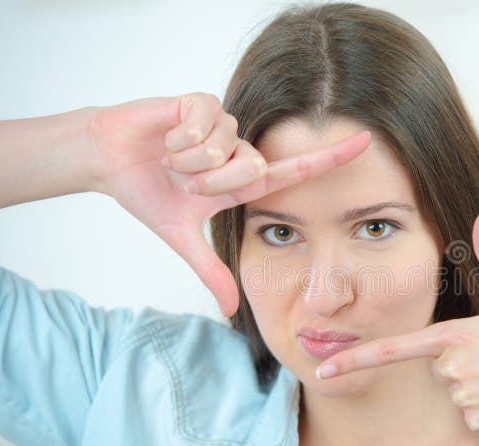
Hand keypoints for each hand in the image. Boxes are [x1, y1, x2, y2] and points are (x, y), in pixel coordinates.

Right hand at [89, 93, 370, 316]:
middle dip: (210, 182)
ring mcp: (224, 126)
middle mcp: (242, 151)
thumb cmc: (149, 192)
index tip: (369, 143)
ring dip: (189, 161)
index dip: (333, 157)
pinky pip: (204, 126)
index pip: (297, 170)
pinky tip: (167, 136)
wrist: (109, 158)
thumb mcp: (181, 236)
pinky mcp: (202, 102)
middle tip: (183, 179)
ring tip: (172, 158)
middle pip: (254, 168)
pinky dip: (178, 139)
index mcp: (244, 182)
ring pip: (226, 149)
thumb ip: (211, 270)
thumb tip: (233, 310)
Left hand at [316, 209, 478, 435]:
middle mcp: (456, 368)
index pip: (398, 348)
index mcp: (458, 335)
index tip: (325, 368)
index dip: (358, 358)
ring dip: (478, 387)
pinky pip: (471, 416)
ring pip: (455, 393)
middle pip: (438, 368)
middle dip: (463, 364)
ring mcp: (469, 398)